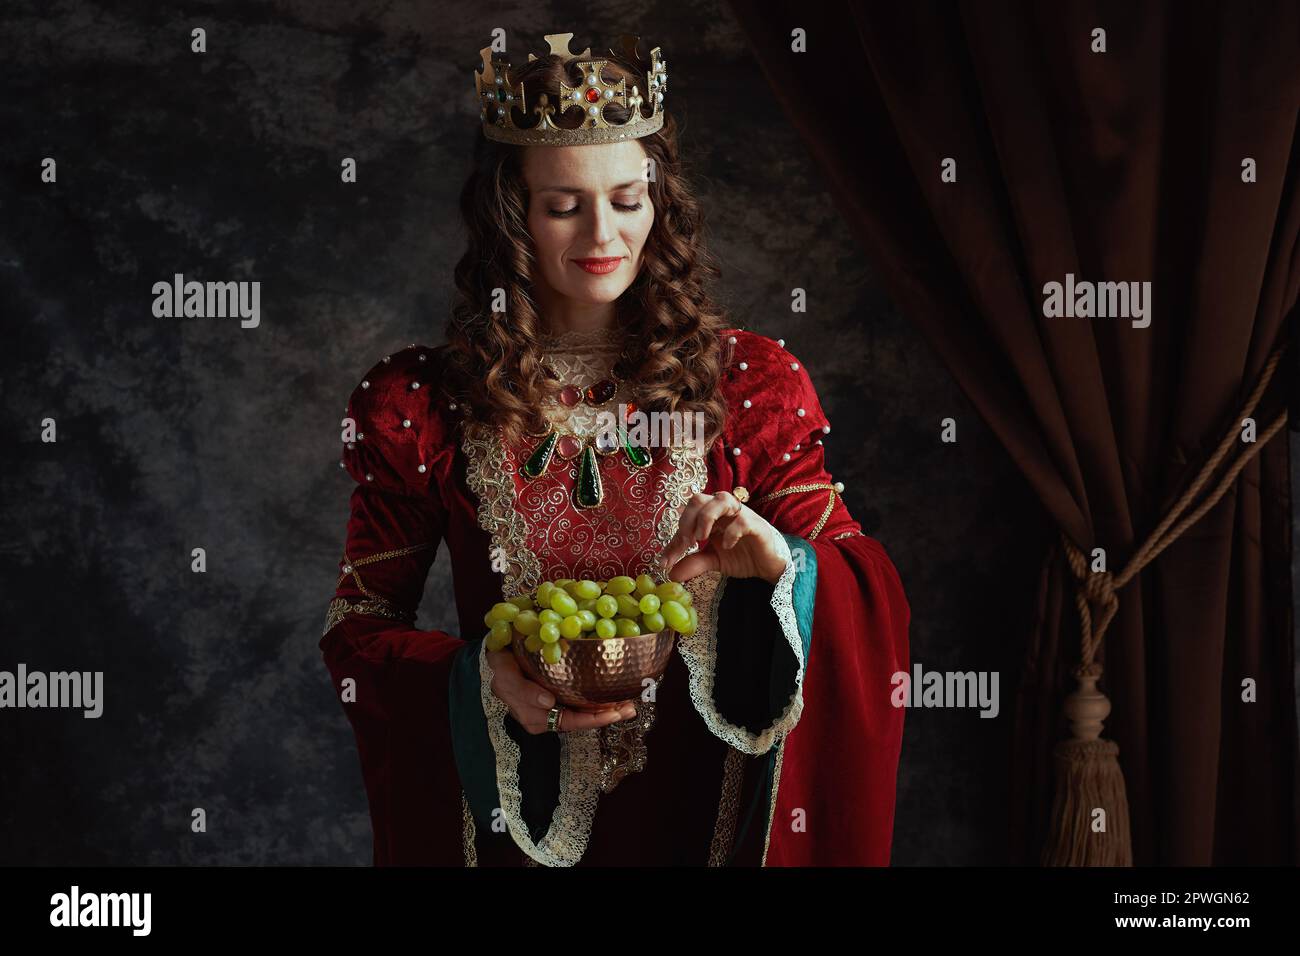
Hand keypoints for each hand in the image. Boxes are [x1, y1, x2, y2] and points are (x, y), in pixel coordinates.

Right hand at [486, 647, 637, 733]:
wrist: (495, 656)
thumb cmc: (500, 668)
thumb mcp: (505, 678)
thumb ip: (522, 691)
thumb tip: (548, 702)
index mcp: (535, 719)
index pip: (570, 723)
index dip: (593, 720)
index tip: (614, 713)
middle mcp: (548, 716)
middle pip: (583, 720)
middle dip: (608, 715)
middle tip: (632, 707)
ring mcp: (554, 706)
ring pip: (584, 711)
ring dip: (608, 707)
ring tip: (630, 701)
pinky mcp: (558, 692)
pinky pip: (581, 699)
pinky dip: (598, 696)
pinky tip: (614, 690)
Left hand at [658, 491, 791, 584]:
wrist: (768, 566)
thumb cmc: (741, 556)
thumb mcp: (713, 561)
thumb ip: (693, 564)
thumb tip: (671, 574)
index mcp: (710, 516)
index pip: (686, 519)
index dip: (674, 540)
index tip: (665, 562)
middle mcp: (723, 511)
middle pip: (698, 498)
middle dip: (687, 520)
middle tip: (685, 544)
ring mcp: (741, 515)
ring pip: (721, 499)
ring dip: (707, 517)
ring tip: (702, 538)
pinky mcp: (757, 525)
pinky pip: (743, 520)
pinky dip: (732, 531)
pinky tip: (727, 546)